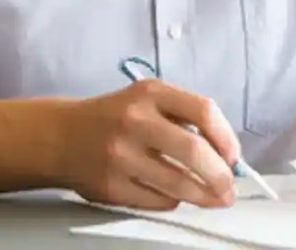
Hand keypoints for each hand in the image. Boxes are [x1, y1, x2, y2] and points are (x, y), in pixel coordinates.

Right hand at [56, 78, 240, 209]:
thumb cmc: (116, 117)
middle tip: (229, 189)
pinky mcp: (110, 185)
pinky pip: (156, 200)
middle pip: (193, 151)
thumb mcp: (148, 99)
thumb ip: (184, 117)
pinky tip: (176, 196)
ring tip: (214, 199)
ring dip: (203, 195)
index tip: (233, 156)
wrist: (61, 136)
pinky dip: (174, 201)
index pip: (203, 110)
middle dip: (220, 175)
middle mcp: (135, 121)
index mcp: (150, 93)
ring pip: (178, 183)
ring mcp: (120, 155)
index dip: (226, 136)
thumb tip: (225, 153)